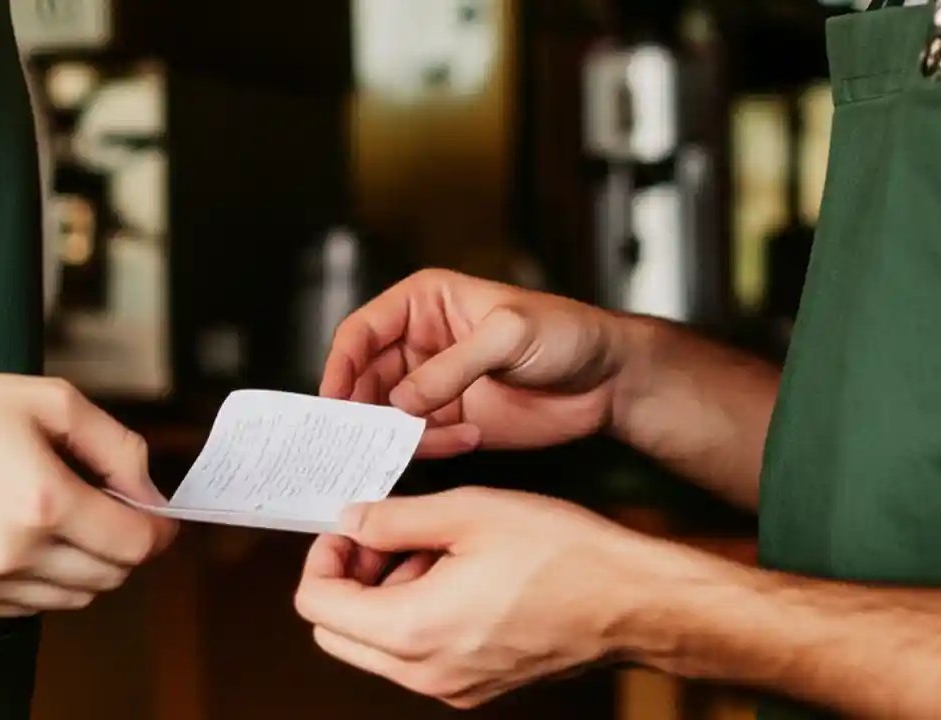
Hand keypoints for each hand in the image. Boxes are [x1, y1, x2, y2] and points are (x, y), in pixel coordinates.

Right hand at [0, 366, 176, 616]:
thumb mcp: (51, 401)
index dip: (158, 531)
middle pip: (111, 575)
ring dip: (86, 564)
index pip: (135, 544)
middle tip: (108, 508)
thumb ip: (119, 447)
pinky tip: (20, 536)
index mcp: (44, 501)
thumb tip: (152, 495)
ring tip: (59, 517)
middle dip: (125, 545)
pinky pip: (31, 605)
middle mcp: (14, 553)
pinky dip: (43, 579)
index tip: (158, 517)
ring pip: (75, 597)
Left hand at [294, 488, 700, 708]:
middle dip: (348, 579)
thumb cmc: (562, 553)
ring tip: (435, 548)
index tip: (352, 526)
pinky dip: (416, 613)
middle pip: (338, 633)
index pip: (317, 605)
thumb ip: (393, 518)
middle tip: (385, 536)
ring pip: (376, 645)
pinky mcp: (475, 687)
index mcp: (413, 630)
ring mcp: (451, 687)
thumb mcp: (468, 512)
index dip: (322, 556)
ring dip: (384, 594)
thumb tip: (349, 521)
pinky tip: (457, 574)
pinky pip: (416, 654)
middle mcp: (424, 673)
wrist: (633, 602)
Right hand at [321, 269, 639, 457]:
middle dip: (360, 409)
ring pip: (386, 415)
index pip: (362, 332)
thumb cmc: (566, 334)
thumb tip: (401, 401)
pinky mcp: (451, 420)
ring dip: (394, 434)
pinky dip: (431, 447)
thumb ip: (453, 367)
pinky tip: (469, 437)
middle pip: (364, 379)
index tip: (332, 401)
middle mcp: (420, 343)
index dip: (341, 365)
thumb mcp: (509, 335)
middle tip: (356, 439)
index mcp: (424, 303)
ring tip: (426, 441)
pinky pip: (418, 441)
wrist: (608, 379)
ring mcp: (433, 384)